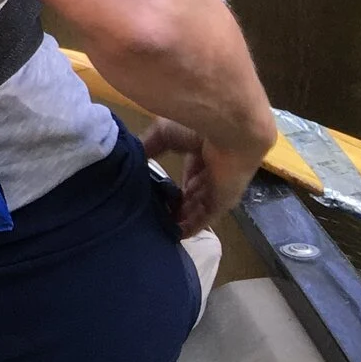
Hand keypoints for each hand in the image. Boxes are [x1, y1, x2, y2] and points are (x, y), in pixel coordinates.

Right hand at [141, 118, 268, 235]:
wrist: (229, 130)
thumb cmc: (196, 126)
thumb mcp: (163, 134)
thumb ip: (149, 148)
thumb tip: (131, 160)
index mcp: (201, 153)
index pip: (189, 173)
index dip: (174, 186)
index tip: (156, 196)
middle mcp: (212, 172)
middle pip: (194, 193)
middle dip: (178, 205)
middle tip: (156, 216)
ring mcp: (219, 188)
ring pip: (198, 208)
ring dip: (182, 218)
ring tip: (162, 228)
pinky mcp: (224, 201)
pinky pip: (205, 218)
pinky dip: (192, 227)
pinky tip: (177, 235)